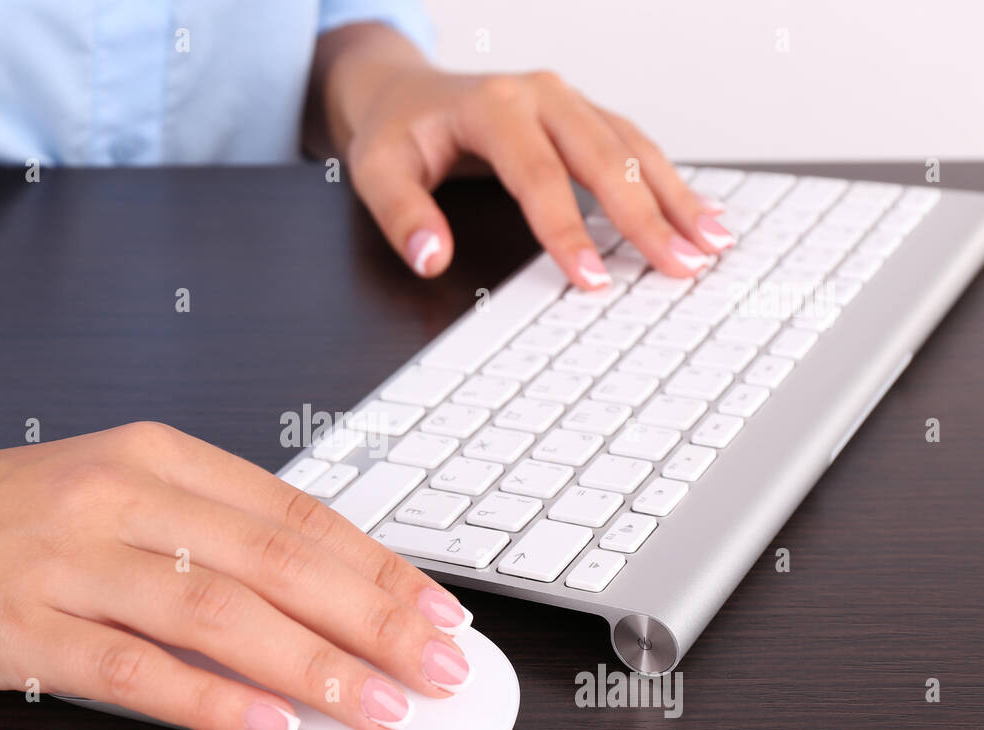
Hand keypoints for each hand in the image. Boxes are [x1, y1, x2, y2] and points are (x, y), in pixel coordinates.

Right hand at [0, 422, 473, 729]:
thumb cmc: (12, 510)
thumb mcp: (119, 493)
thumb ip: (211, 539)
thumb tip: (320, 610)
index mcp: (162, 458)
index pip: (298, 514)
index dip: (380, 568)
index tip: (441, 613)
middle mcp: (124, 496)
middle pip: (276, 561)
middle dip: (374, 620)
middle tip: (442, 668)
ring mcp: (70, 560)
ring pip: (215, 612)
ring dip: (310, 666)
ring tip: (380, 709)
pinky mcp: (20, 624)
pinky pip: (130, 667)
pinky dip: (207, 699)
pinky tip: (267, 727)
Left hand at [314, 25, 733, 284]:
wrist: (404, 91)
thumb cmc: (396, 133)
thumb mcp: (378, 171)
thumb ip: (402, 215)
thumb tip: (431, 257)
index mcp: (493, 106)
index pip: (538, 176)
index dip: (568, 231)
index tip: (593, 278)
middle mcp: (540, 95)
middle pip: (604, 157)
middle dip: (647, 216)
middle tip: (682, 264)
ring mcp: (568, 101)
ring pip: (632, 147)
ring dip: (674, 196)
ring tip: (712, 242)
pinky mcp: (583, 115)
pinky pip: (634, 146)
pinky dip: (667, 181)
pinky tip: (696, 212)